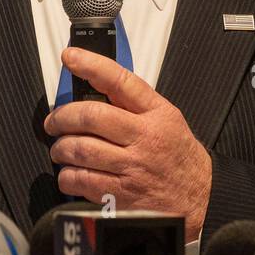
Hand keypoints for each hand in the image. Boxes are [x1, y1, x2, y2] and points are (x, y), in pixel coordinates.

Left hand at [43, 47, 211, 240]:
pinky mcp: (122, 194)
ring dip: (61, 148)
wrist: (200, 197)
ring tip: (60, 149)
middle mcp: (144, 137)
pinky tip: (70, 174)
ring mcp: (132, 166)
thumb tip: (94, 89)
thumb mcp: (168, 119)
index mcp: (156, 113)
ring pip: (81, 148)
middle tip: (54, 121)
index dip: (91, 65)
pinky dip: (67, 176)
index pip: (120, 81)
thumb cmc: (179, 157)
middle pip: (91, 116)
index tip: (71, 57)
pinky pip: (82, 180)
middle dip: (62, 116)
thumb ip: (135, 104)